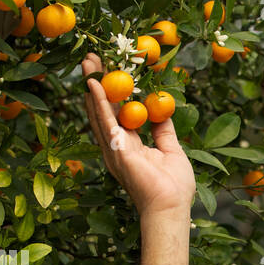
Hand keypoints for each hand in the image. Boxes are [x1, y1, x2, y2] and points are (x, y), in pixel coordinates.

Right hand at [81, 53, 196, 220]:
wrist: (172, 208)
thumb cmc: (174, 187)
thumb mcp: (172, 150)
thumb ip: (163, 130)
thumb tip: (163, 110)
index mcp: (129, 146)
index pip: (117, 113)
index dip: (114, 91)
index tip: (113, 69)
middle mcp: (116, 147)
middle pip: (103, 109)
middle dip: (98, 83)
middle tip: (93, 57)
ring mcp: (113, 149)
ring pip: (99, 111)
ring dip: (93, 86)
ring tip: (89, 61)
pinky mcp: (117, 151)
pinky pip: (105, 122)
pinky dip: (99, 102)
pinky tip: (94, 83)